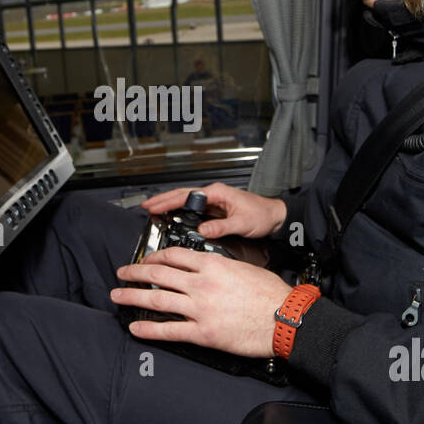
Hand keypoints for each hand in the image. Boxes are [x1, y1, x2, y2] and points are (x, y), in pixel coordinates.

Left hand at [112, 248, 293, 357]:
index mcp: (212, 265)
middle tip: (122, 273)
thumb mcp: (244, 268)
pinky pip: (169, 330)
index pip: (174, 256)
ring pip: (157, 300)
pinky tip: (135, 328)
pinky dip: (149, 329)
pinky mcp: (203, 333)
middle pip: (159, 274)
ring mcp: (200, 309)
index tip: (146, 260)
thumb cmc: (271, 294)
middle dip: (135, 273)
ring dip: (133, 297)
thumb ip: (220, 268)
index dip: (155, 256)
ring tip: (119, 296)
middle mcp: (201, 285)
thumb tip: (204, 269)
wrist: (286, 318)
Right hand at [139, 182, 286, 239]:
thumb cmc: (263, 215)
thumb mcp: (242, 223)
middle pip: (182, 195)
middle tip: (146, 207)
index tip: (154, 206)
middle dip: (163, 200)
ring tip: (154, 211)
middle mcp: (214, 194)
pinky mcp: (217, 210)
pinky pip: (194, 209)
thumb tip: (202, 230)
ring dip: (170, 205)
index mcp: (217, 193)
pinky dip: (181, 211)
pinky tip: (174, 217)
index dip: (167, 201)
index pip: (186, 195)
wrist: (276, 217)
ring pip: (187, 201)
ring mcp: (215, 201)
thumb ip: (221, 227)